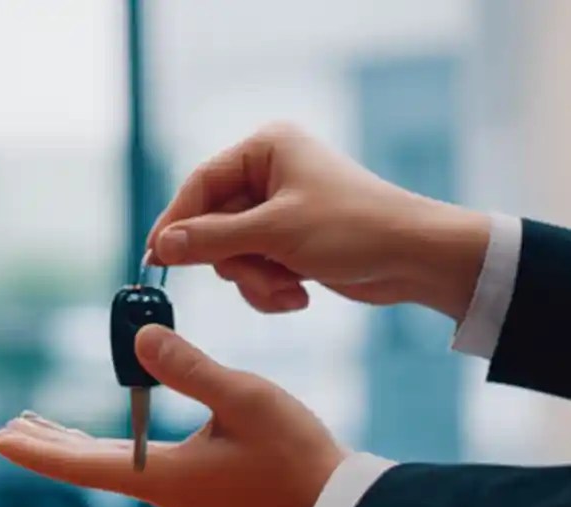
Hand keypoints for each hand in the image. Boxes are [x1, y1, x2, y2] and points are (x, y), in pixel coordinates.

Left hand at [0, 325, 345, 506]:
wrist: (331, 498)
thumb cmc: (293, 450)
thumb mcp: (242, 398)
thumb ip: (189, 368)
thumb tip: (140, 342)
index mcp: (162, 476)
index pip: (82, 464)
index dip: (37, 450)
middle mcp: (161, 489)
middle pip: (87, 465)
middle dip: (45, 444)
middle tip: (5, 430)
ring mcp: (178, 489)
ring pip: (109, 465)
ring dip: (72, 445)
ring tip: (37, 429)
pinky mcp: (194, 484)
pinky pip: (133, 464)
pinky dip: (105, 447)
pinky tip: (101, 439)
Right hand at [147, 123, 490, 320]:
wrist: (415, 259)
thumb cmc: (354, 229)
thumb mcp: (275, 234)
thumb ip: (211, 239)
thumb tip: (161, 247)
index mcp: (266, 148)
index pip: (199, 184)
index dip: (175, 222)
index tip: (155, 258)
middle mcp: (270, 172)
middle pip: (212, 223)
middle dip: (234, 260)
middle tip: (256, 277)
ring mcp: (279, 209)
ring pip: (231, 252)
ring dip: (255, 279)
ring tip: (287, 289)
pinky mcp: (289, 241)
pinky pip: (254, 267)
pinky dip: (270, 287)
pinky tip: (299, 293)